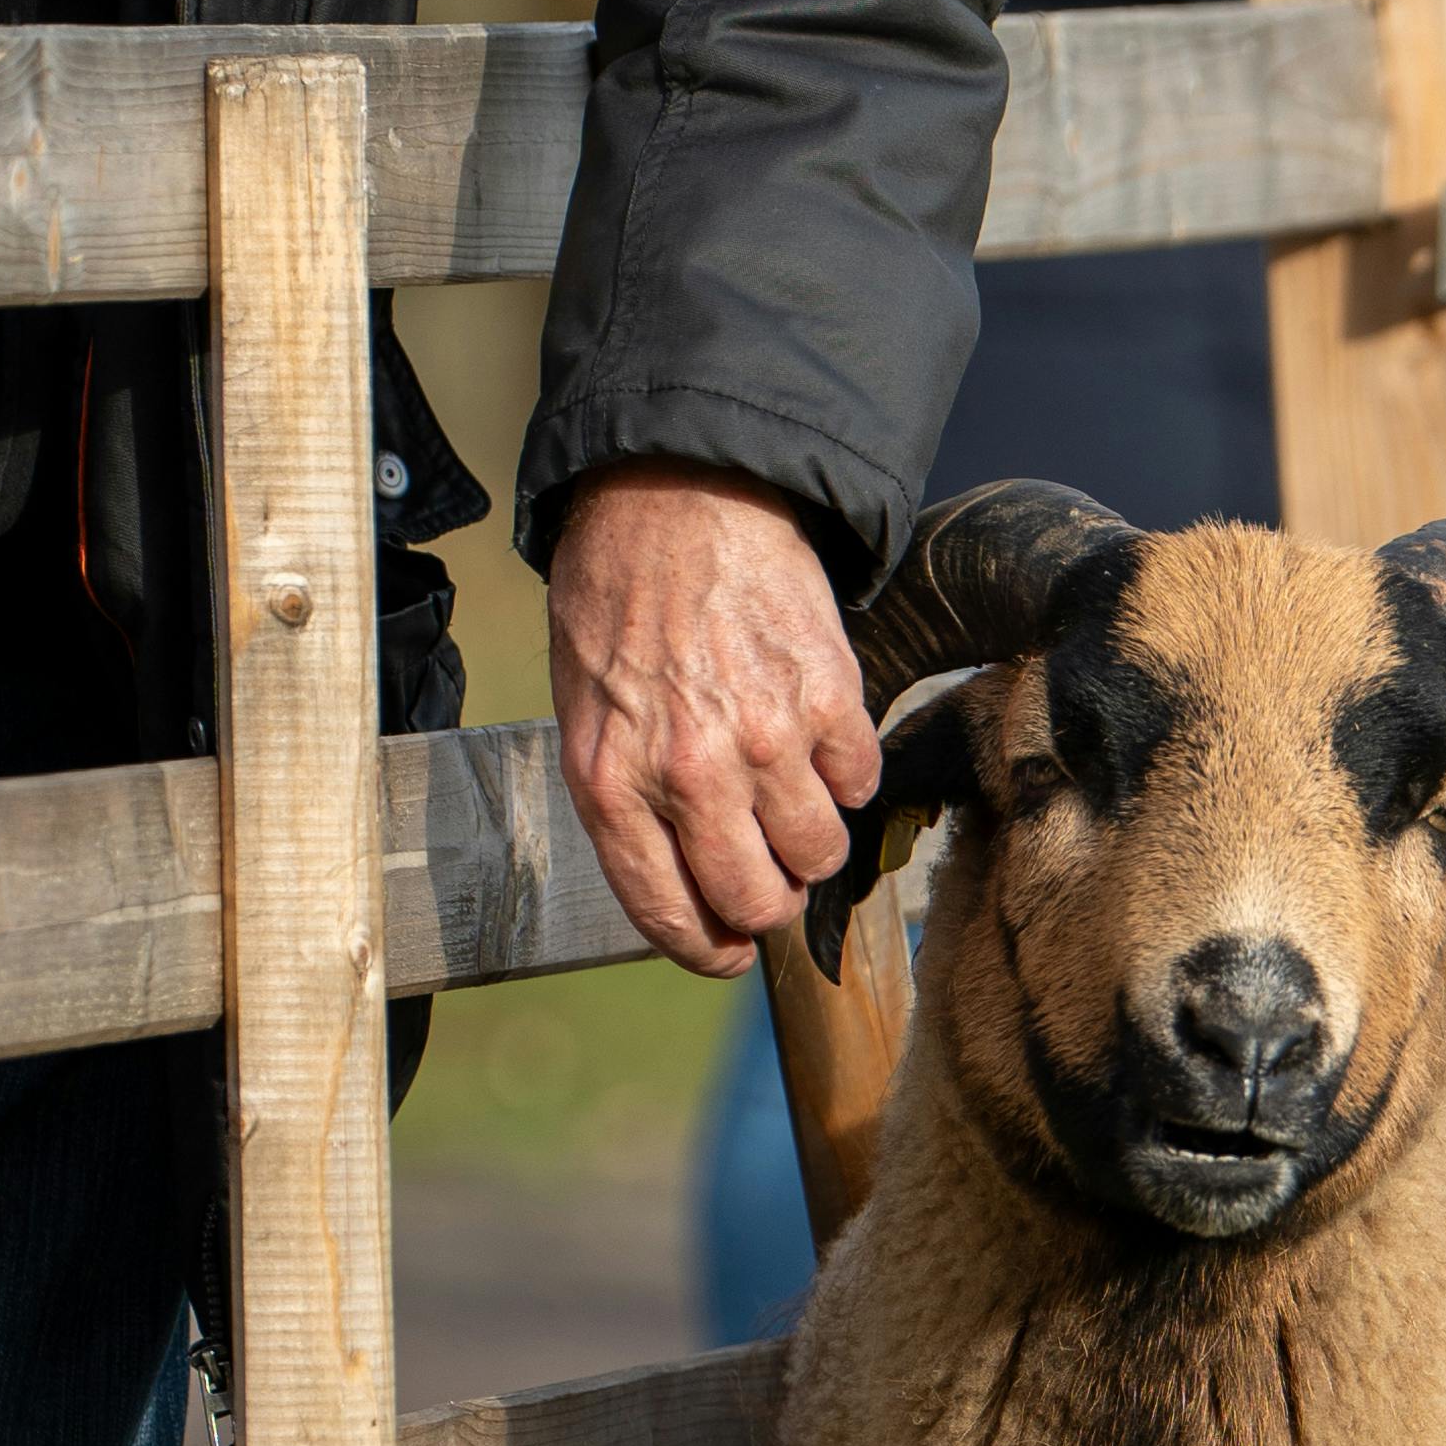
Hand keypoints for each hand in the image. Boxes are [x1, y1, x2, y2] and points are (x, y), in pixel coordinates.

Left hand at [547, 463, 879, 973]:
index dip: (709, 949)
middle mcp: (689, 774)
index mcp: (612, 783)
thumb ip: (625, 797)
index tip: (730, 951)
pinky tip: (817, 739)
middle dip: (769, 901)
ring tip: (794, 798)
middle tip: (771, 873)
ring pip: (821, 852)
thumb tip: (682, 875)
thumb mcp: (584, 707)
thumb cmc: (618, 597)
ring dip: (813, 839)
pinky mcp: (829, 699)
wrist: (676, 493)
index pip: (671, 915)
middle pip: (759, 900)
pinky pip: (861, 782)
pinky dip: (847, 774)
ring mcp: (765, 739)